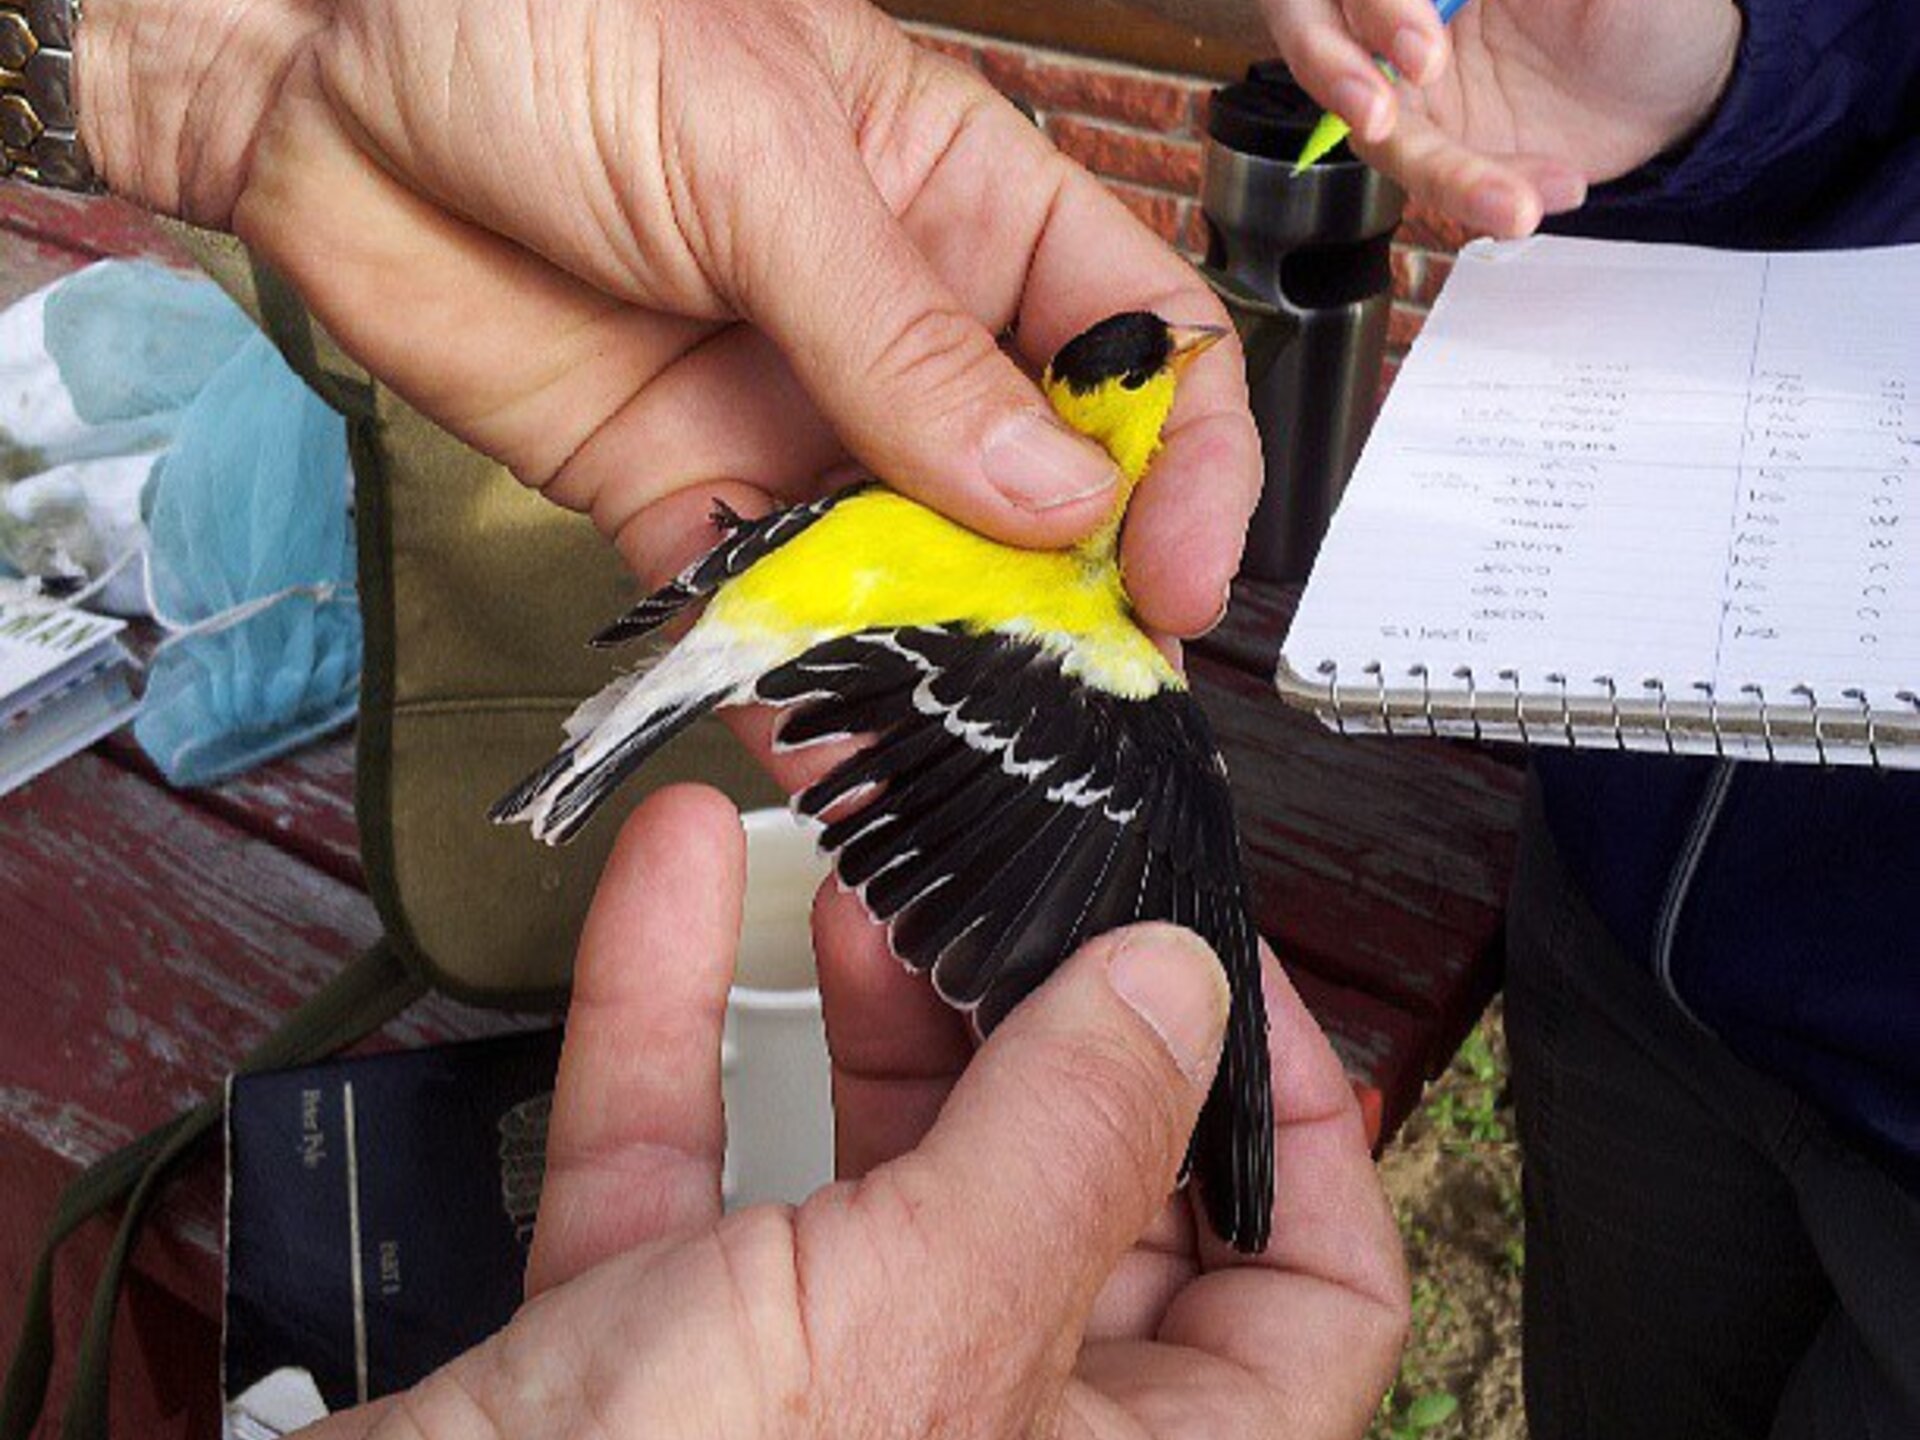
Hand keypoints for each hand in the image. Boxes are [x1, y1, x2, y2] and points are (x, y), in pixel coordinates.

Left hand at [76, 0, 1255, 636]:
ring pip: (912, 571)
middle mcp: (898, 331)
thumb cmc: (546, 24)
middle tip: (1083, 699)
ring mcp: (797, 423)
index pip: (1135, 346)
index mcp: (962, 207)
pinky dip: (794, 681)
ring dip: (943, 661)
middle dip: (1074, 597)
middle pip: (1039, 489)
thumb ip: (900, 335)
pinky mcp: (686, 495)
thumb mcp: (757, 155)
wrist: (321, 76)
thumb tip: (1052, 491)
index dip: (1186, 463)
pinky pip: (764, 610)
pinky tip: (825, 740)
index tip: (1180, 568)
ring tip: (966, 749)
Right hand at [297, 786, 1405, 1439]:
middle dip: (1042, 1012)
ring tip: (870, 860)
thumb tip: (1176, 990)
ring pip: (879, 1164)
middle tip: (1023, 877)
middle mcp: (979, 1438)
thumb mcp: (914, 1325)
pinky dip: (677, 1017)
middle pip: (1082, 1190)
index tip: (1219, 974)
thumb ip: (1062, 1144)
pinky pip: (691, 1162)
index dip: (1291, 1124)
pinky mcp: (650, 1359)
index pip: (1306, 1299)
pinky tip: (678, 875)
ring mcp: (814, 1401)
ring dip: (866, 997)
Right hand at [1259, 0, 1742, 236]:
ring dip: (1439, 172)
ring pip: (1378, 129)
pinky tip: (1545, 192)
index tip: (1421, 47)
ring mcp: (1419, 86)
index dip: (1375, 9)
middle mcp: (1412, 13)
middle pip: (1323, 33)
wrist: (1685, 88)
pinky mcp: (1442, 149)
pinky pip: (1435, 179)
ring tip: (1512, 204)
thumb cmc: (1654, 10)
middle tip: (1380, 114)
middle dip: (1338, 72)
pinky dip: (1481, 194)